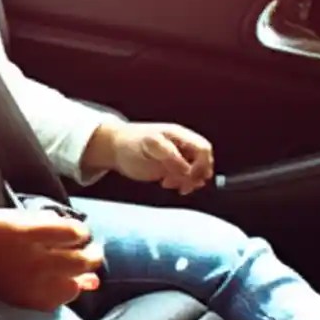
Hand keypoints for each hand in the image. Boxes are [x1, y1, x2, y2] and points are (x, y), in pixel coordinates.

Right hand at [0, 209, 103, 311]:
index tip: (78, 231)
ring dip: (82, 274)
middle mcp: (34, 260)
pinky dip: (66, 291)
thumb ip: (48, 222)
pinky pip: (60, 300)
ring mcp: (32, 284)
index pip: (73, 233)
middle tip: (91, 249)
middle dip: (92, 253)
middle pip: (81, 261)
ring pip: (75, 284)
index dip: (82, 231)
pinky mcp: (29, 300)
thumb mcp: (16, 216)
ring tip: (78, 268)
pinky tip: (62, 282)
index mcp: (28, 233)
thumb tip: (77, 231)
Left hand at [98, 122, 214, 193]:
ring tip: (168, 183)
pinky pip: (187, 176)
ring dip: (189, 181)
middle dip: (196, 175)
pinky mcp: (172, 167)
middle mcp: (182, 144)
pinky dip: (182, 183)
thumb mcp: (149, 146)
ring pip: (197, 170)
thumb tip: (187, 170)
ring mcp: (178, 156)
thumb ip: (169, 155)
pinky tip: (167, 184)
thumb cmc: (130, 144)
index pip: (202, 149)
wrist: (115, 147)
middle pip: (204, 161)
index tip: (187, 176)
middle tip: (181, 184)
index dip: (200, 165)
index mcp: (178, 135)